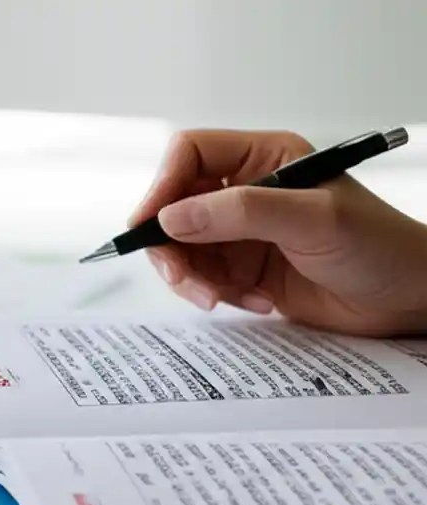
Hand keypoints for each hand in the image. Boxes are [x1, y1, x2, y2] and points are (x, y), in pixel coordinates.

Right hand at [133, 129, 426, 335]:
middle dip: (170, 246)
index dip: (162, 186)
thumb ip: (241, 213)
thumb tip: (171, 217)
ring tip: (222, 299)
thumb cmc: (379, 247)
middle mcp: (245, 191)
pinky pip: (205, 280)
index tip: (151, 226)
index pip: (188, 155)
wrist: (409, 298)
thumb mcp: (313, 221)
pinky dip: (219, 295)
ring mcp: (242, 233)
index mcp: (262, 158)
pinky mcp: (245, 270)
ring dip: (193, 278)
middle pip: (173, 207)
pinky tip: (259, 302)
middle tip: (184, 279)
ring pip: (182, 249)